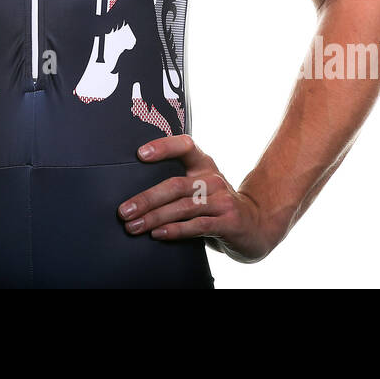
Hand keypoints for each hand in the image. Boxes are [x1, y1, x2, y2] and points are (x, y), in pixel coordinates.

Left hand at [117, 134, 285, 262]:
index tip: (139, 155)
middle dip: (146, 198)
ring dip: (155, 218)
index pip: (185, 145)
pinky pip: (198, 226)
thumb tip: (134, 195)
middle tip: (124, 211)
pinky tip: (158, 234)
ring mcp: (222, 200)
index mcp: (204, 164)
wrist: (256, 225)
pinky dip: (175, 230)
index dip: (163, 147)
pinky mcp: (228, 222)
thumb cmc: (216, 204)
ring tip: (133, 226)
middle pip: (175, 185)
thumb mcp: (201, 186)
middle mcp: (213, 178)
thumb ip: (177, 184)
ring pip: (183, 207)